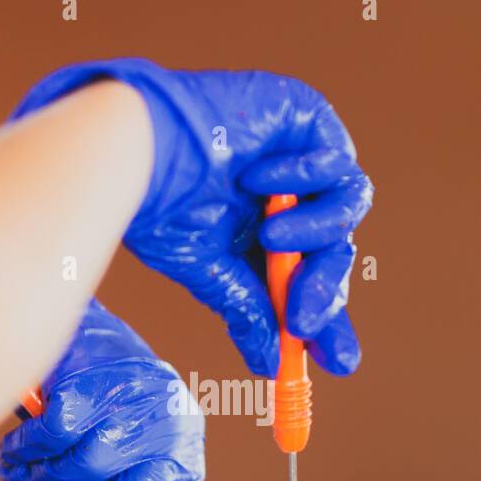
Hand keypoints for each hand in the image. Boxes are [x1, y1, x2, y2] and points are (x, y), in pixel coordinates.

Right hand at [0, 300, 203, 480]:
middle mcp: (174, 441)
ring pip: (79, 469)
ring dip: (40, 476)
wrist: (97, 338)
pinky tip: (18, 447)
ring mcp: (143, 407)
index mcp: (184, 472)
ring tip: (18, 469)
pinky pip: (54, 433)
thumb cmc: (118, 411)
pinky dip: (26, 445)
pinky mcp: (106, 381)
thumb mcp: (134, 464)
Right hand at [12, 59, 372, 377]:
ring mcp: (300, 155)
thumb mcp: (208, 271)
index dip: (329, 317)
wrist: (133, 151)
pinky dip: (304, 176)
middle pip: (336, 248)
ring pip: (347, 206)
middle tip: (302, 318)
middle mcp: (289, 196)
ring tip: (269, 236)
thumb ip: (248, 310)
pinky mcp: (305, 117)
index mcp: (265, 232)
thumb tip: (271, 363)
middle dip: (322, 288)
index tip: (340, 361)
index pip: (312, 278)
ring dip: (314, 232)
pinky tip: (258, 179)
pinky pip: (335, 158)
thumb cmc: (159, 204)